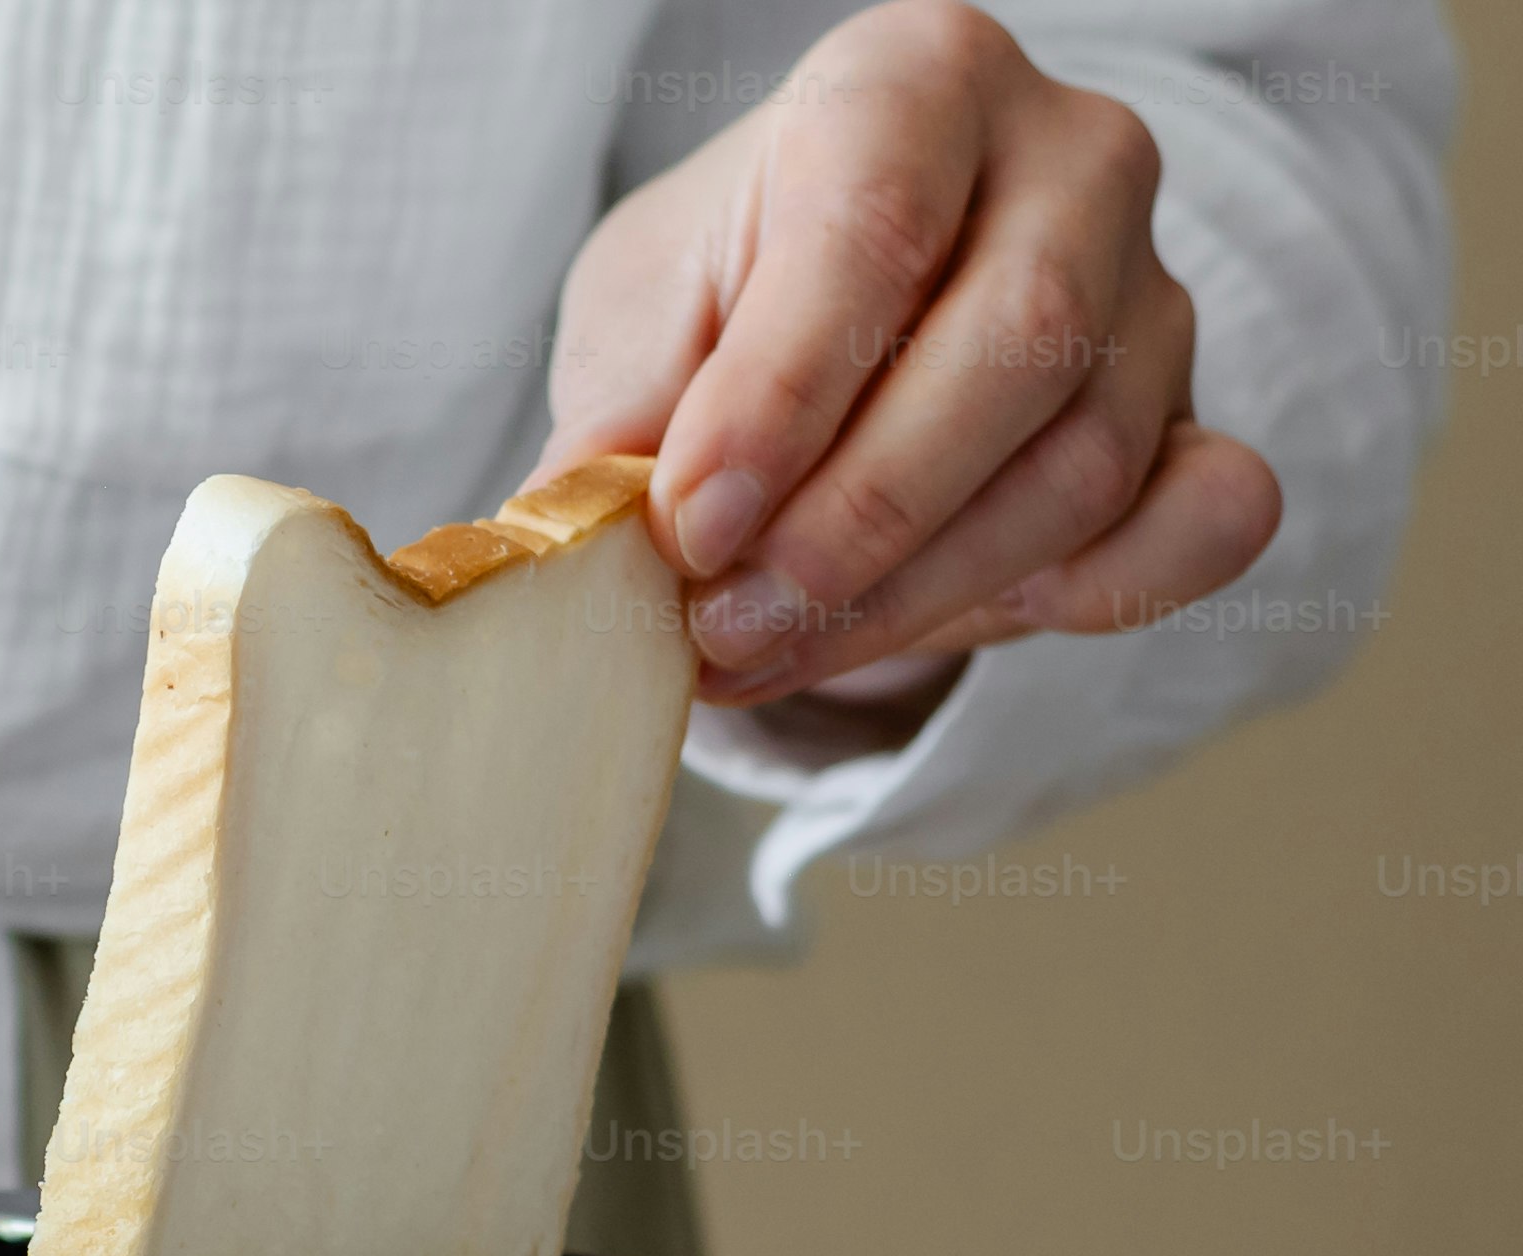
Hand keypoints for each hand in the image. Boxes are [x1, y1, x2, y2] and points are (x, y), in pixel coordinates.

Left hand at [545, 0, 1277, 716]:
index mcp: (915, 80)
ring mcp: (1156, 286)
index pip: (878, 223)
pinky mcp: (1195, 413)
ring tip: (762, 650)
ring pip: (1080, 462)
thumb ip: (620, 418)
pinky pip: (1203, 517)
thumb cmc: (728, 293)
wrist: (830, 329)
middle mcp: (1071, 157)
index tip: (690, 525)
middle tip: (720, 624)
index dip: (783, 394)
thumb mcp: (641, 320)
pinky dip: (1094, 598)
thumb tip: (576, 540)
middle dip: (854, 519)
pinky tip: (956, 633)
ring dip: (915, 592)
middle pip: (1015, 344)